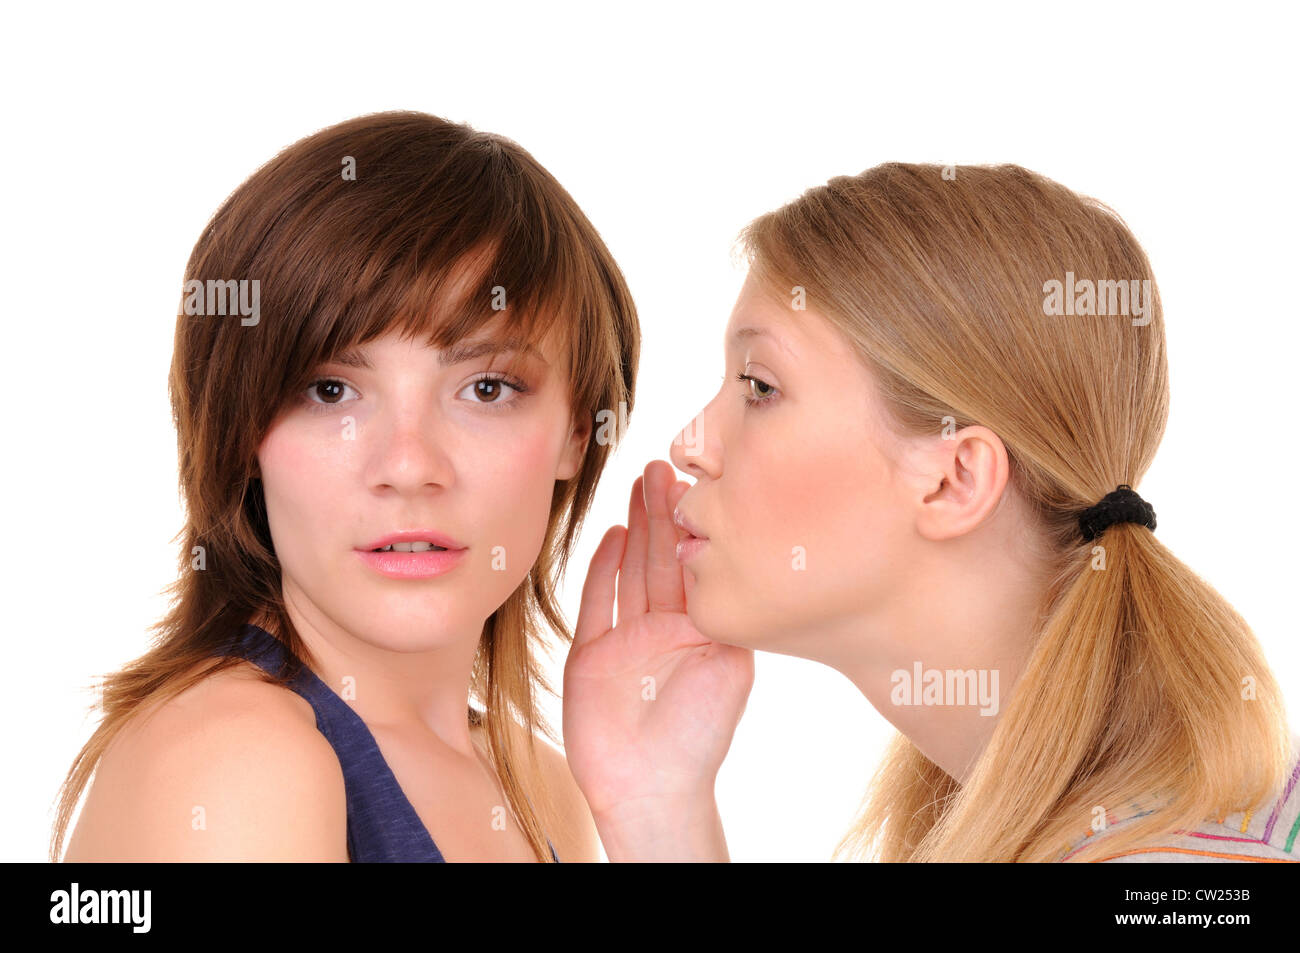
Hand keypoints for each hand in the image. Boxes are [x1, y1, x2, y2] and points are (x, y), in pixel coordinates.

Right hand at [562, 460, 754, 820]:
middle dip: (664, 510)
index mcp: (700, 630)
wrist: (651, 788)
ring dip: (636, 527)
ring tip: (640, 481)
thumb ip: (725, 616)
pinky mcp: (591, 655)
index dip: (695, 525)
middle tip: (665, 464)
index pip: (697, 565)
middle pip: (662, 557)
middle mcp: (663, 628)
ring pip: (631, 570)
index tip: (700, 480)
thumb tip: (726, 563)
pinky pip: (598, 603)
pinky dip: (604, 568)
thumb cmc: (699, 736)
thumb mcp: (729, 667)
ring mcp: (626, 640)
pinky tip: (615, 532)